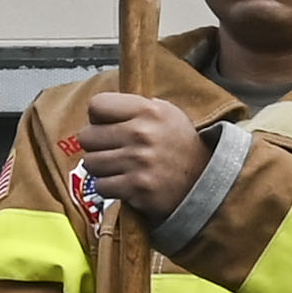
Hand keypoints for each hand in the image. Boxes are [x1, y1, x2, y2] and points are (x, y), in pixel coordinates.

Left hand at [74, 90, 210, 226]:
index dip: (99, 117)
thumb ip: (134, 106)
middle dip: (97, 145)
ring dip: (102, 168)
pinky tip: (125, 183)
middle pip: (87, 136)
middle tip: (113, 150)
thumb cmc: (179, 145)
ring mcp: (139, 162)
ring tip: (120, 167)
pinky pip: (101, 186)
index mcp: (149, 110)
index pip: (97, 105)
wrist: (204, 181)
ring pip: (90, 163)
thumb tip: (98, 109)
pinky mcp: (137, 187)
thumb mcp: (166, 113)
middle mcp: (142, 133)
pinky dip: (109, 187)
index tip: (110, 126)